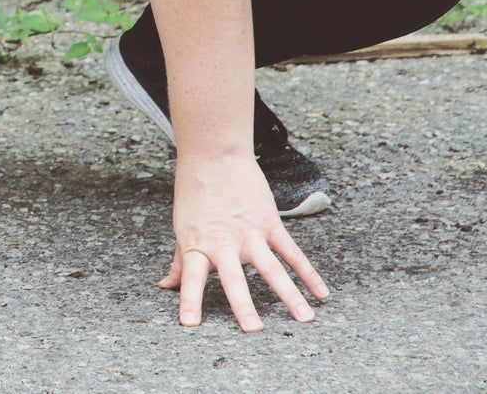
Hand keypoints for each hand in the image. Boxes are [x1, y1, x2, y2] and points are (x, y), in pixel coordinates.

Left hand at [162, 153, 329, 330]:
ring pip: (272, 269)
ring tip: (304, 319)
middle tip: (252, 330)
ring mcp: (250, 233)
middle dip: (243, 305)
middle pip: (234, 278)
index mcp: (198, 245)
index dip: (188, 300)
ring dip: (289, 295)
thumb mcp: (181, 227)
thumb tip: (165, 285)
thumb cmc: (194, 194)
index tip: (189, 324)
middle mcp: (224, 242)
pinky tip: (321, 294)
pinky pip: (292, 253)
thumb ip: (180, 260)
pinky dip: (309, 274)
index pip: (191, 278)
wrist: (213, 156)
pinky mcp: (270, 224)